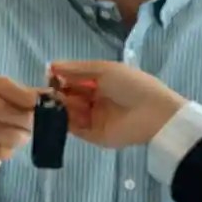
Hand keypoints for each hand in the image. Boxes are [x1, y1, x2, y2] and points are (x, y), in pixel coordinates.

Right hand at [0, 74, 40, 179]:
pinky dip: (8, 151)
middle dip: (23, 116)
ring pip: (0, 131)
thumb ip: (26, 97)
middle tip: (38, 123)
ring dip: (20, 135)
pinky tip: (7, 149)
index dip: (22, 93)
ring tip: (24, 136)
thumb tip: (49, 95)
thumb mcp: (7, 103)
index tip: (38, 102)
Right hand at [47, 60, 187, 147]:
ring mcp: (93, 118)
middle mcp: (94, 100)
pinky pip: (74, 129)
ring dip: (61, 107)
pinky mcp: (93, 136)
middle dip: (58, 93)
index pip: (73, 80)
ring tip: (57, 103)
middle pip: (69, 96)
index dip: (60, 78)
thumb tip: (51, 65)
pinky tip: (60, 115)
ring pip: (69, 112)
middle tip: (50, 92)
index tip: (48, 76)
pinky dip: (65, 122)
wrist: (153, 114)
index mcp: (99, 82)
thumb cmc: (131, 86)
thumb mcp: (105, 69)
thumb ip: (77, 69)